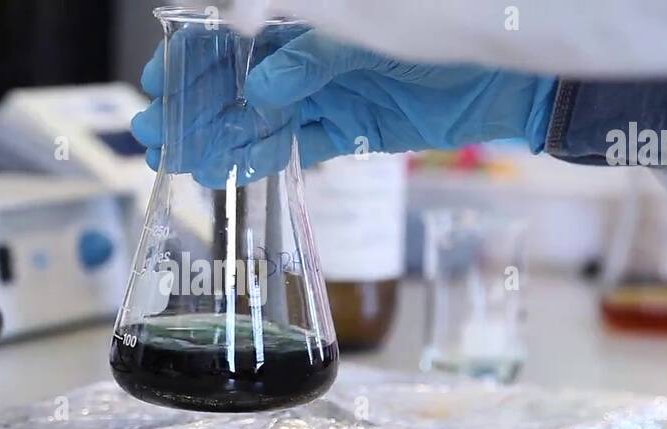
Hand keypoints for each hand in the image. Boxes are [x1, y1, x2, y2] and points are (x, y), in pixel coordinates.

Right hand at [132, 28, 556, 183]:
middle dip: (195, 107)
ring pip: (260, 120)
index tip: (157, 80)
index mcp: (311, 20)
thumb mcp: (374, 32)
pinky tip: (229, 171)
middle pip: (239, 82)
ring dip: (219, 139)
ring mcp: (330, 95)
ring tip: (178, 161)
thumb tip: (261, 85)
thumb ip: (315, 55)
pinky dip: (264, 159)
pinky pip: (297, 147)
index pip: (236, 36)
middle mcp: (313, 57)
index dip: (195, 59)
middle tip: (152, 135)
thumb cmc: (448, 31)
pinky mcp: (352, 131)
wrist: (513, 74)